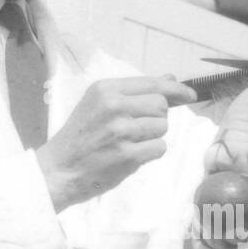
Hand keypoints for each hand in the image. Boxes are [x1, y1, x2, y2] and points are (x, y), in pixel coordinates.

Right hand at [36, 75, 194, 211]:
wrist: (58, 170)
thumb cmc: (79, 138)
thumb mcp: (98, 105)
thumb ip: (133, 92)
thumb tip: (169, 78)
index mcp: (105, 89)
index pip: (152, 84)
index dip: (176, 89)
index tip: (189, 95)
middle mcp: (113, 106)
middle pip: (161, 105)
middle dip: (157, 118)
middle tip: (138, 129)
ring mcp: (121, 131)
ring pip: (162, 127)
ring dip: (153, 137)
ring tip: (129, 143)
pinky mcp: (127, 155)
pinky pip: (159, 148)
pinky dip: (150, 153)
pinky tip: (131, 155)